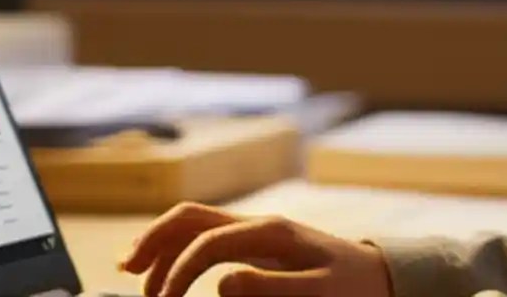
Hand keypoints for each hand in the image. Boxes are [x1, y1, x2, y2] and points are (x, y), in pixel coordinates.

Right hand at [118, 201, 393, 296]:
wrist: (380, 275)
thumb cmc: (353, 289)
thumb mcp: (318, 294)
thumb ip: (272, 289)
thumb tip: (220, 283)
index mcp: (270, 233)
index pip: (206, 242)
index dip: (177, 273)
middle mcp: (258, 224)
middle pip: (191, 218)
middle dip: (154, 242)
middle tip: (126, 273)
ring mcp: (257, 231)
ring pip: (194, 224)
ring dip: (162, 244)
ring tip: (136, 276)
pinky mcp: (257, 243)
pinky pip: (208, 236)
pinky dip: (180, 248)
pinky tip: (167, 271)